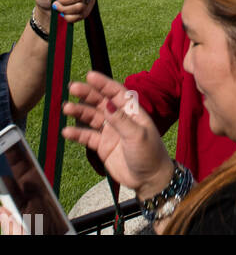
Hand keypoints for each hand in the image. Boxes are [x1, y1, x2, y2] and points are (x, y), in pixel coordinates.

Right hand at [62, 70, 173, 199]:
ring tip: (66, 108)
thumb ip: (121, 120)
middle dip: (87, 94)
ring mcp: (110, 131)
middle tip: (72, 87)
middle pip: (100, 101)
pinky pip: (88, 137)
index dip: (103, 83)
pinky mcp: (102, 146)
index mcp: (132, 111)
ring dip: (79, 112)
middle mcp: (119, 118)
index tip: (90, 75)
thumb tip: (107, 103)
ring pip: (91, 117)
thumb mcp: (137, 135)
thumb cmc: (150, 153)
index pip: (116, 92)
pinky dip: (77, 134)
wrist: (149, 179)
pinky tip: (66, 132)